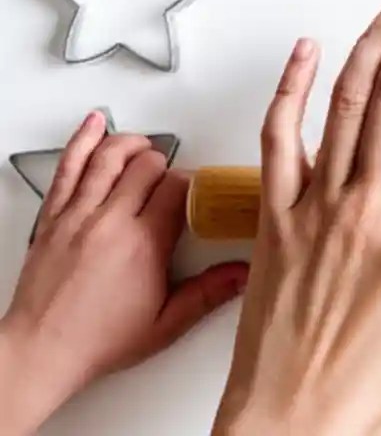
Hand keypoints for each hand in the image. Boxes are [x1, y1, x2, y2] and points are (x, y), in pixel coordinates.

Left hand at [0, 112, 247, 435]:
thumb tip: (244, 274)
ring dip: (131, 143)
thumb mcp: (166, 324)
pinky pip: (68, 167)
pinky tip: (94, 125)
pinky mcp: (52, 217)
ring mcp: (77, 215)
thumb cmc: (96, 340)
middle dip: (165, 164)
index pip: (178, 189)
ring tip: (145, 143)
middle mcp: (110, 222)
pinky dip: (82, 141)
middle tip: (172, 176)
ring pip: (109, 158)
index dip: (192, 184)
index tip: (197, 192)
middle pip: (146, 167)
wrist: (41, 350)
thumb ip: (209, 294)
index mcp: (144, 244)